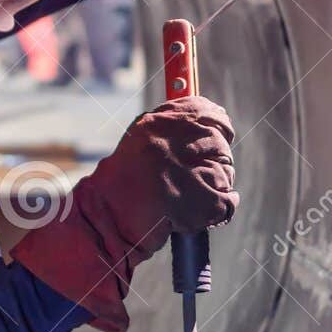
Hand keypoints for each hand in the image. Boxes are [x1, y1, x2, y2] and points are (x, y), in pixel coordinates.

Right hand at [12, 97, 236, 331]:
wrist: (104, 223)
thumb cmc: (120, 188)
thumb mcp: (139, 144)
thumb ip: (169, 131)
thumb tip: (213, 118)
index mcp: (156, 124)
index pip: (202, 109)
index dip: (219, 120)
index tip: (224, 127)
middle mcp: (170, 142)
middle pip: (218, 143)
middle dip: (218, 159)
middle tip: (199, 177)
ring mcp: (184, 170)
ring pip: (224, 173)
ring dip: (217, 186)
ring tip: (188, 199)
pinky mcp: (198, 198)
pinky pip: (227, 200)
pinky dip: (222, 209)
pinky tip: (202, 214)